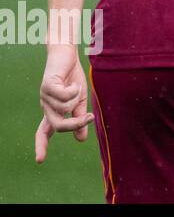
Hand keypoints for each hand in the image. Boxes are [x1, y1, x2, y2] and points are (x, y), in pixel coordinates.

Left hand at [35, 44, 93, 162]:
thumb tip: (81, 140)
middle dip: (75, 124)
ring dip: (77, 97)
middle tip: (89, 117)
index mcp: (52, 111)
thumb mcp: (80, 101)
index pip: (44, 132)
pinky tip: (73, 82)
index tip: (40, 160)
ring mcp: (44, 97)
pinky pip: (64, 96)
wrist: (67, 56)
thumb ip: (79, 119)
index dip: (42, 146)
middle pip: (58, 125)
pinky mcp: (47, 86)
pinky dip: (73, 90)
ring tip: (76, 86)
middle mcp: (45, 106)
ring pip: (65, 108)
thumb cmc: (73, 77)